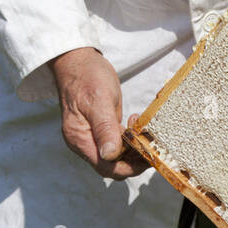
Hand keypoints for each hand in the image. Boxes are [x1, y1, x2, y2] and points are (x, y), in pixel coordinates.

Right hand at [49, 47, 148, 179]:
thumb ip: (104, 128)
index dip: (129, 167)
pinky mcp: (97, 128)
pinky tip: (134, 124)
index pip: (106, 167)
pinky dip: (127, 138)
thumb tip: (110, 155)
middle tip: (150, 143)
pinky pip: (114, 142)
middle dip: (133, 159)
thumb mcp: (99, 100)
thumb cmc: (86, 76)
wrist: (76, 60)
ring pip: (115, 155)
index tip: (148, 156)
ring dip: (132, 148)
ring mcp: (90, 136)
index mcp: (80, 139)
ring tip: (144, 131)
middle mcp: (83, 142)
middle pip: (111, 165)